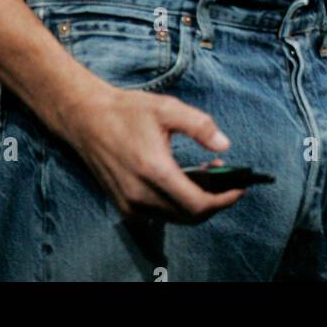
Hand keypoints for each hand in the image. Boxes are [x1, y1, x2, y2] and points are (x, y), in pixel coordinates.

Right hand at [63, 83, 246, 222]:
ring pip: (175, 218)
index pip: (197, 204)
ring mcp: (130, 204)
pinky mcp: (124, 206)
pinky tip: (183, 182)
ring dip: (195, 203)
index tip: (239, 188)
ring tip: (206, 175)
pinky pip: (159, 216)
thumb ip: (200, 126)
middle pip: (189, 216)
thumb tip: (225, 145)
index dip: (223, 200)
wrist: (87, 119)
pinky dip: (176, 205)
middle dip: (214, 201)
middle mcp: (141, 194)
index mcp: (154, 170)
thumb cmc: (127, 111)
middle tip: (226, 180)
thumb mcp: (167, 108)